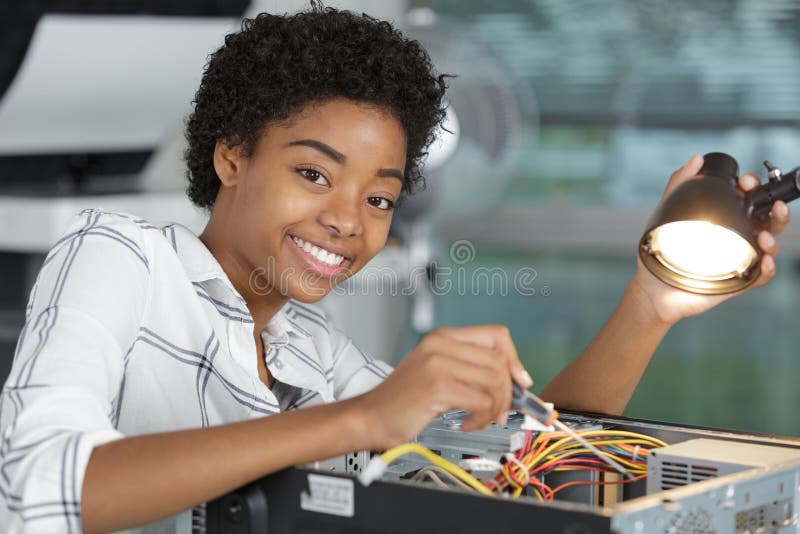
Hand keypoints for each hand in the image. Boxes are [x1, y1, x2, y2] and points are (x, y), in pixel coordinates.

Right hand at [356, 325, 532, 449]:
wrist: (369, 417)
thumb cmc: (404, 400)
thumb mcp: (438, 373)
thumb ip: (471, 370)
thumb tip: (516, 382)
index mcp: (443, 337)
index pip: (497, 335)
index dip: (514, 359)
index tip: (520, 382)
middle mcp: (440, 344)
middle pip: (500, 361)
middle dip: (508, 392)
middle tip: (500, 412)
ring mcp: (438, 363)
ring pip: (495, 381)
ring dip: (495, 408)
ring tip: (480, 419)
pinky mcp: (437, 386)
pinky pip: (481, 402)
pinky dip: (481, 419)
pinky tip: (466, 424)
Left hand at [630, 154, 790, 325]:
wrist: (651, 287)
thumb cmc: (660, 250)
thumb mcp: (667, 212)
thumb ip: (680, 184)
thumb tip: (696, 159)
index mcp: (725, 220)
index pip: (750, 201)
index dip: (753, 189)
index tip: (746, 182)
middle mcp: (736, 238)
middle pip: (769, 222)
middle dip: (778, 212)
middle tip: (774, 206)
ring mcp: (739, 260)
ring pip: (769, 248)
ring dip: (773, 239)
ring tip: (763, 236)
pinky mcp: (737, 282)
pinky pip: (760, 276)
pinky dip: (767, 269)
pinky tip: (764, 262)